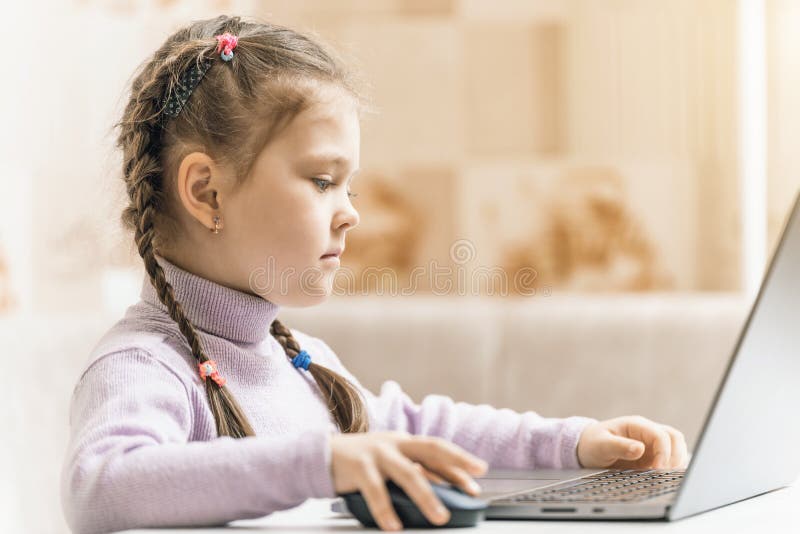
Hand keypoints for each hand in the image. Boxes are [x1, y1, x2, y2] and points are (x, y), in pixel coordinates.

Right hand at [330, 431, 487, 530]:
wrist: (322, 454)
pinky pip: (376, 490)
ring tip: (439, 516)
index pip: (438, 449)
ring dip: (426, 496)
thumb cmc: (361, 460)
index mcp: (405, 442)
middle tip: (471, 486)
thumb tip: (444, 488)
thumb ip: (413, 471)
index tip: (480, 472)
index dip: (460, 461)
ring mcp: (377, 454)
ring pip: (407, 473)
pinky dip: (386, 509)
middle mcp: (395, 443)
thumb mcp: (390, 461)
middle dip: (455, 465)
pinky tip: (393, 525)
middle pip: (430, 450)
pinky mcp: (358, 467)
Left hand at [576, 415, 688, 469]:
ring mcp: (651, 444)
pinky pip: (670, 459)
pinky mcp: (652, 456)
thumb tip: (640, 449)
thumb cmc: (593, 444)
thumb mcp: (601, 445)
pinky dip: (672, 468)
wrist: (587, 448)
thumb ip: (619, 446)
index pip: (661, 435)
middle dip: (675, 456)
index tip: (657, 469)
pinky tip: (665, 478)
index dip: (664, 452)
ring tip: (665, 477)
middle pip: (674, 438)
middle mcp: (647, 432)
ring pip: (676, 448)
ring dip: (676, 462)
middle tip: (665, 474)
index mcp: (636, 425)